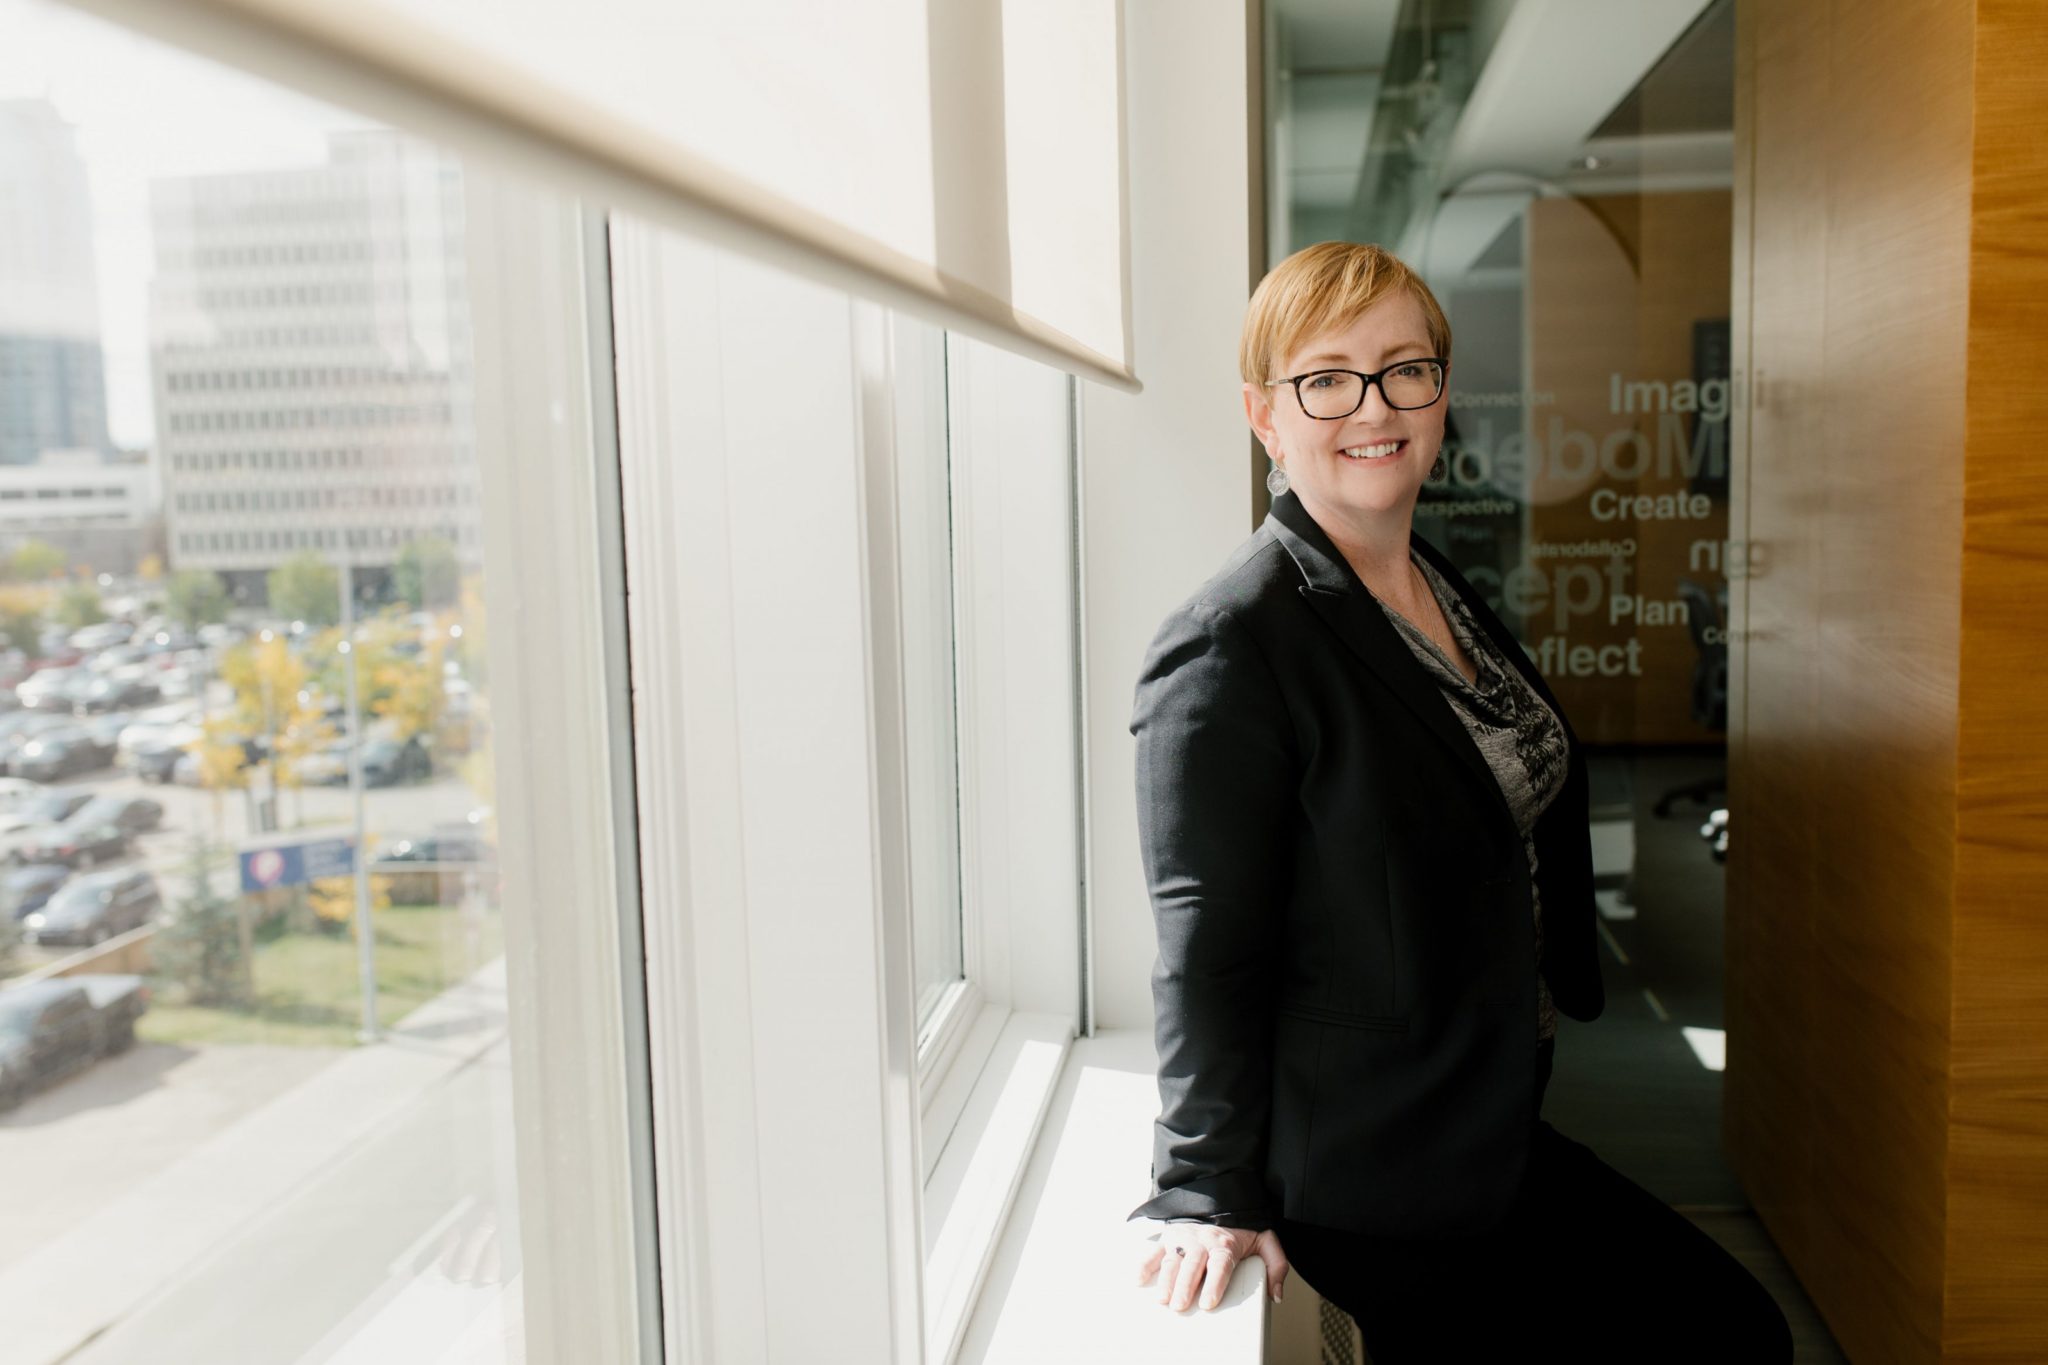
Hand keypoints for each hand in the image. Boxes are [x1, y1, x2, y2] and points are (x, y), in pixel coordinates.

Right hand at [1136, 1223, 1290, 1311]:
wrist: (1219, 1200)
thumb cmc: (1241, 1229)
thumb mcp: (1266, 1240)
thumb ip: (1276, 1266)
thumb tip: (1276, 1295)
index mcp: (1224, 1243)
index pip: (1220, 1264)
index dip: (1214, 1283)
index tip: (1208, 1302)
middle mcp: (1201, 1240)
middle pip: (1192, 1264)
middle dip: (1185, 1286)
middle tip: (1180, 1306)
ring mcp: (1182, 1239)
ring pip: (1172, 1260)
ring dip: (1166, 1280)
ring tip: (1163, 1300)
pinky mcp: (1168, 1238)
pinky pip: (1154, 1251)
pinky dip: (1144, 1264)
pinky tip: (1139, 1280)